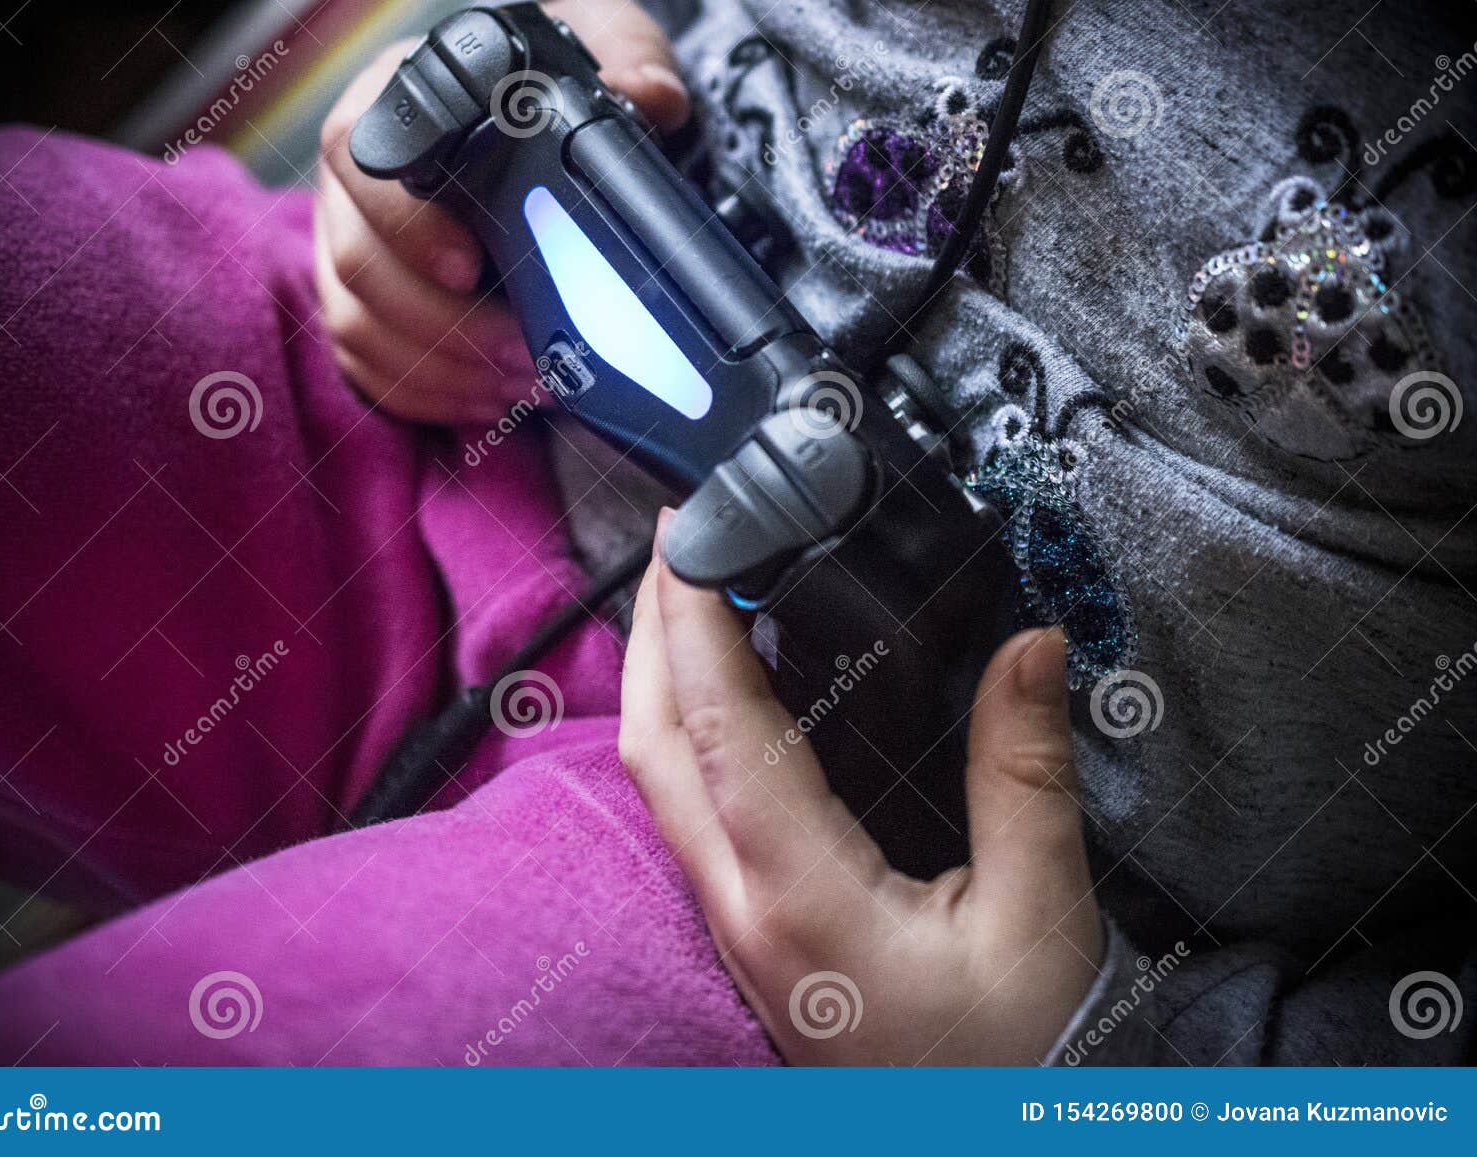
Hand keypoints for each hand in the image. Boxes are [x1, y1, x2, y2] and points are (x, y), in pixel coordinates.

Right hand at [316, 0, 689, 423]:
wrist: (526, 123)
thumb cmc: (542, 84)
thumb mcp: (591, 44)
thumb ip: (624, 57)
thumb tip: (647, 98)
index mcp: (387, 100)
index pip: (362, 162)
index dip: (410, 226)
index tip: (472, 268)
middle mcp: (351, 180)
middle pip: (360, 264)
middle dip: (449, 327)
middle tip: (528, 353)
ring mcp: (346, 247)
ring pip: (361, 326)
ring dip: (447, 370)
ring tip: (526, 382)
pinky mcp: (357, 309)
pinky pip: (370, 369)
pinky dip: (432, 395)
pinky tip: (493, 399)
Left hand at [618, 515, 1103, 1064]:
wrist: (971, 1144)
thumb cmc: (1005, 1062)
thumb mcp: (1037, 923)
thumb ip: (1025, 780)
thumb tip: (1028, 652)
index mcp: (800, 894)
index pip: (718, 727)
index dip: (693, 618)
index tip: (691, 534)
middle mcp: (740, 905)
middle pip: (652, 742)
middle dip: (650, 629)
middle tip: (681, 541)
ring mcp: (732, 922)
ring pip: (659, 778)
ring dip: (661, 675)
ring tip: (695, 594)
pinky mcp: (748, 928)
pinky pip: (689, 809)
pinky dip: (690, 728)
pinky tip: (730, 697)